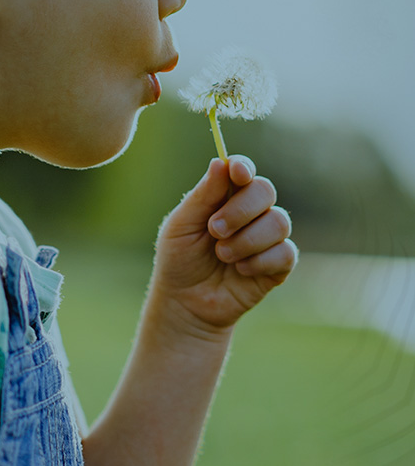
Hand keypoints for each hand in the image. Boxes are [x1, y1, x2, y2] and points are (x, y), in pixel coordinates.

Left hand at [150, 156, 296, 333]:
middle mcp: (250, 212)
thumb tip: (221, 162)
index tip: (238, 173)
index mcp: (224, 196)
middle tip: (215, 230)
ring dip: (246, 240)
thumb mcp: (181, 226)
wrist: (186, 303)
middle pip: (265, 190)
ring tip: (222, 256)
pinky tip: (240, 271)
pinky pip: (285, 253)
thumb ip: (202, 196)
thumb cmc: (179, 260)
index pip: (243, 171)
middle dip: (240, 210)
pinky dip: (259, 262)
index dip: (244, 168)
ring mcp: (267, 237)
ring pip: (279, 222)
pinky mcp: (279, 264)